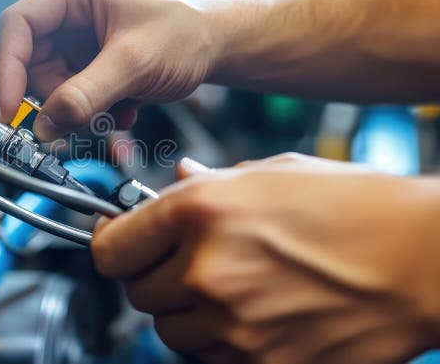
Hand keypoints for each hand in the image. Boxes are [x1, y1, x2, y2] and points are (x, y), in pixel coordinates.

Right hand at [0, 0, 224, 140]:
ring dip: (80, 110)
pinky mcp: (92, 64)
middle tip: (78, 120)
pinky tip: (125, 109)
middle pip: (33, 63)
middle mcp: (72, 13)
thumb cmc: (189, 33)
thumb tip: (45, 125)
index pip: (18, 25)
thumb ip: (86, 95)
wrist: (221, 48)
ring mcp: (81, 40)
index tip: (10, 110)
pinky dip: (94, 112)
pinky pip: (73, 96)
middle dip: (55, 98)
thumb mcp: (134, 63)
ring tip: (117, 112)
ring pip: (53, 86)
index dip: (8, 68)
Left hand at [92, 153, 439, 363]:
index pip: (109, 249)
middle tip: (186, 262)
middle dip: (154, 277)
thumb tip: (175, 179)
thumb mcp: (272, 174)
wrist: (425, 259)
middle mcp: (206, 271)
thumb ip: (208, 183)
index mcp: (200, 212)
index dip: (111, 245)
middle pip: (137, 294)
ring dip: (187, 313)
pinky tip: (256, 314)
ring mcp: (233, 326)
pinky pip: (211, 359)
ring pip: (171, 333)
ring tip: (231, 287)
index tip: (119, 243)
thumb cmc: (358, 207)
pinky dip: (221, 341)